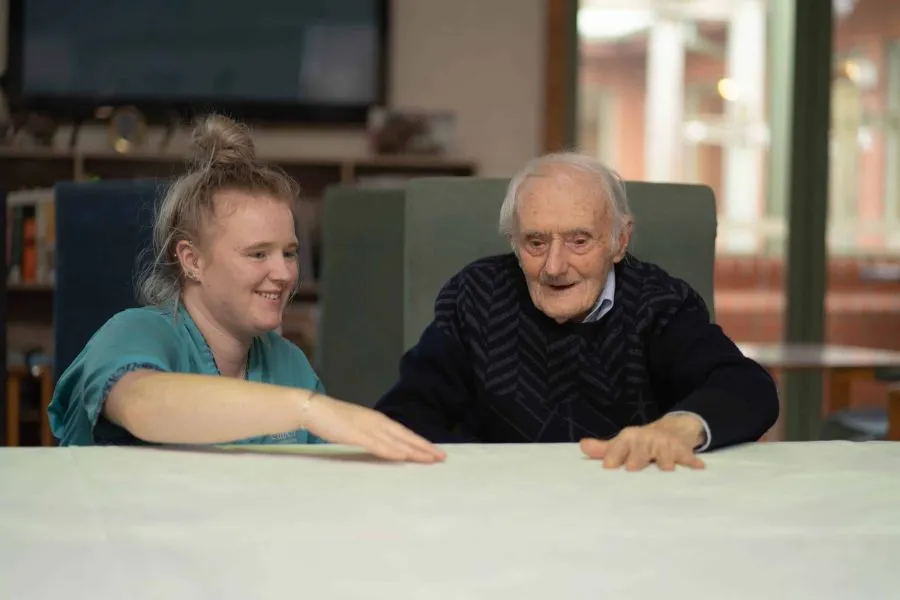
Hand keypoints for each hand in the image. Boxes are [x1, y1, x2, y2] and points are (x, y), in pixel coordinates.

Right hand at [303, 393, 446, 463]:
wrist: (312, 408)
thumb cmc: (332, 419)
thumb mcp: (356, 427)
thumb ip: (371, 434)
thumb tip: (385, 445)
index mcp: (377, 420)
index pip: (403, 432)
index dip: (420, 442)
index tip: (435, 452)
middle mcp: (376, 422)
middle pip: (404, 436)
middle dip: (424, 447)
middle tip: (441, 458)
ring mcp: (366, 427)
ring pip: (395, 440)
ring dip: (413, 450)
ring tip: (429, 459)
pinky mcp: (354, 434)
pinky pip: (376, 444)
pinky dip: (390, 450)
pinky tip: (402, 456)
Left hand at [579, 414, 705, 470]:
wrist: (672, 429)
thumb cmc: (641, 444)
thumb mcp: (622, 444)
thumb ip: (604, 450)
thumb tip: (582, 447)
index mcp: (628, 438)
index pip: (618, 447)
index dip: (613, 457)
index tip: (608, 469)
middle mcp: (646, 439)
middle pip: (640, 449)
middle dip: (637, 457)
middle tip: (633, 469)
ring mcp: (665, 443)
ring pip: (664, 452)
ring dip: (665, 460)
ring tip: (666, 469)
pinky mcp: (682, 449)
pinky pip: (687, 456)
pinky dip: (692, 461)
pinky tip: (698, 468)